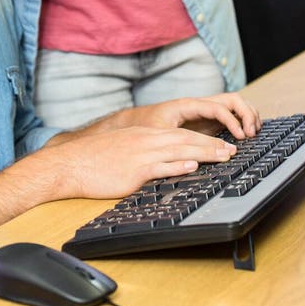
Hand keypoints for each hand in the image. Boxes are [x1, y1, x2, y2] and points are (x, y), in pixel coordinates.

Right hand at [46, 125, 238, 200]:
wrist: (71, 163)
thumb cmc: (93, 160)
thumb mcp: (122, 148)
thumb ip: (144, 151)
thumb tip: (164, 160)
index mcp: (144, 135)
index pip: (180, 134)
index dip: (203, 139)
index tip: (221, 145)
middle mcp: (146, 141)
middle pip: (185, 139)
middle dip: (212, 145)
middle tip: (233, 150)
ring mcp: (141, 154)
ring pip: (179, 150)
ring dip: (204, 153)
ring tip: (224, 156)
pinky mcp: (134, 170)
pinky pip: (160, 166)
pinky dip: (178, 165)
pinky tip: (193, 165)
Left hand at [114, 93, 260, 139]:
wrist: (136, 122)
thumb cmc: (146, 126)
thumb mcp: (158, 132)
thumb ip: (176, 141)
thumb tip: (194, 155)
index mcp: (189, 105)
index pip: (218, 107)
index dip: (232, 120)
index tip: (240, 137)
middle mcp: (201, 105)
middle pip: (232, 100)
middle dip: (246, 113)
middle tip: (251, 134)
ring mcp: (206, 112)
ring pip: (234, 105)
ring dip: (248, 115)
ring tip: (254, 133)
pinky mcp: (208, 122)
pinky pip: (231, 116)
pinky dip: (242, 122)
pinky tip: (247, 135)